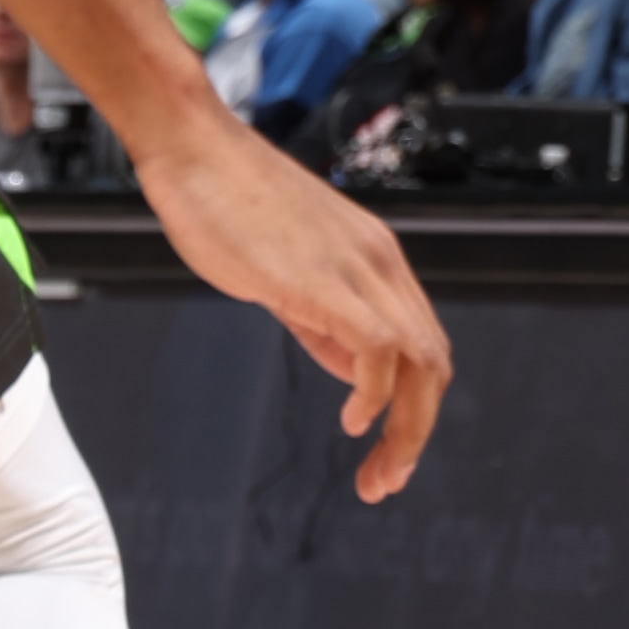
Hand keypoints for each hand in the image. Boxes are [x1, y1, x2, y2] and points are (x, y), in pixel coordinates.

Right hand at [132, 104, 452, 500]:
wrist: (194, 147)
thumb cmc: (228, 201)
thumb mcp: (291, 270)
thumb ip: (324, 318)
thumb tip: (352, 369)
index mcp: (375, 259)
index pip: (424, 343)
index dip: (414, 406)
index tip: (384, 452)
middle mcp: (380, 262)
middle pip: (434, 361)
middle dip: (416, 431)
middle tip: (384, 481)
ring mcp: (357, 268)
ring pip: (419, 361)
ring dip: (404, 429)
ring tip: (375, 473)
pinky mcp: (324, 278)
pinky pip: (378, 347)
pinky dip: (374, 395)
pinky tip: (350, 422)